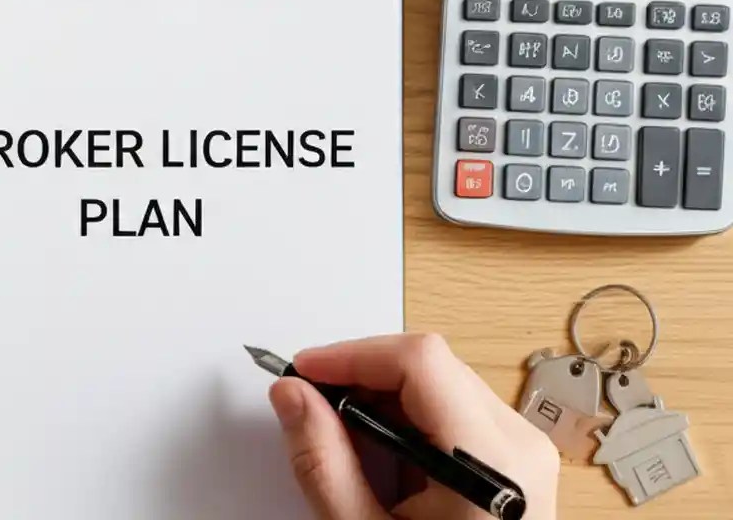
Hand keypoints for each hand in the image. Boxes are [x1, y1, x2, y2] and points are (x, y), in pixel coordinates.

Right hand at [268, 334, 558, 519]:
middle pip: (429, 367)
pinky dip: (408, 422)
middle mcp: (520, 445)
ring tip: (345, 444)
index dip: (352, 355)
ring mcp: (525, 453)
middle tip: (311, 407)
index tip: (305, 373)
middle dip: (361, 377)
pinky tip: (382, 459)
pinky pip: (455, 411)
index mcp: (492, 460)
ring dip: (382, 400)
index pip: (419, 360)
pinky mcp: (519, 463)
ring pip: (440, 384)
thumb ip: (324, 461)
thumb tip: (293, 398)